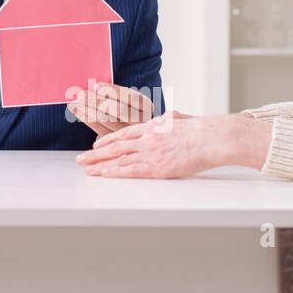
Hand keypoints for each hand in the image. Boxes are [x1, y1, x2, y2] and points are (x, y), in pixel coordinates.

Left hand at [65, 81, 154, 136]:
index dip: (113, 91)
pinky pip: (100, 131)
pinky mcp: (117, 144)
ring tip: (75, 103)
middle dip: (97, 101)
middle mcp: (141, 122)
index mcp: (146, 107)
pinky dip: (88, 120)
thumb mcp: (124, 98)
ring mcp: (130, 135)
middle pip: (119, 110)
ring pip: (108, 122)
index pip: (131, 97)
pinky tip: (79, 112)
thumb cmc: (124, 107)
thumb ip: (112, 93)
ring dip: (88, 110)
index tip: (96, 86)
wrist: (134, 134)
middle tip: (81, 95)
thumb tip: (92, 87)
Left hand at [74, 110, 260, 178]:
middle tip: (80, 158)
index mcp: (153, 125)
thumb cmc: (203, 129)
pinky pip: (129, 171)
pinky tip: (101, 174)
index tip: (96, 143)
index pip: (124, 132)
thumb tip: (167, 118)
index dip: (108, 138)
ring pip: (117, 158)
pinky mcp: (156, 167)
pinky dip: (113, 172)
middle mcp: (147, 137)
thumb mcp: (180, 118)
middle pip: (115, 145)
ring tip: (84, 168)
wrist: (212, 137)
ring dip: (98, 163)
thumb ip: (169, 119)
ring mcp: (150, 152)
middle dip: (95, 152)